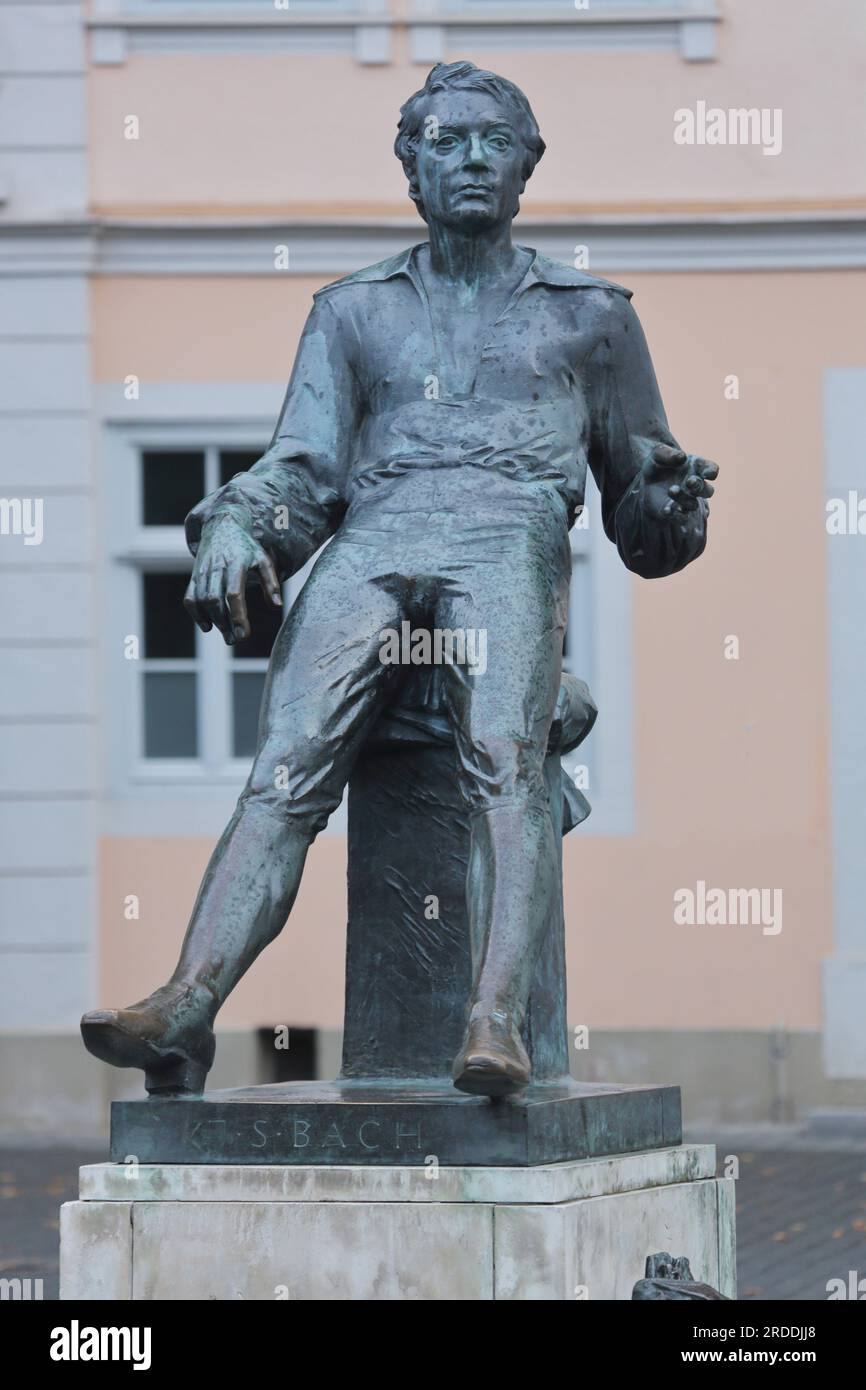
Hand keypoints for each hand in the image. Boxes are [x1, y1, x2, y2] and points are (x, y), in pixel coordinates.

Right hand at [184, 514, 281, 644]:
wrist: (221, 526)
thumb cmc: (246, 547)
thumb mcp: (263, 560)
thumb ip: (272, 583)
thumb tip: (277, 607)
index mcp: (236, 563)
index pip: (234, 593)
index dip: (237, 616)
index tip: (243, 635)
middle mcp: (216, 567)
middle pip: (215, 600)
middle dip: (223, 623)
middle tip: (234, 640)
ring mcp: (203, 572)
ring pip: (201, 600)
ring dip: (212, 621)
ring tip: (226, 636)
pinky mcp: (194, 576)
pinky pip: (189, 597)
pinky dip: (195, 614)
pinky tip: (207, 626)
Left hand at [641, 444, 718, 520]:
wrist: (645, 479)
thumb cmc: (657, 463)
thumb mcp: (658, 454)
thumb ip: (668, 453)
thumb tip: (682, 457)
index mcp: (697, 468)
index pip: (711, 470)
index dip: (712, 472)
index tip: (707, 473)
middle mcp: (695, 486)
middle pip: (708, 491)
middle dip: (700, 487)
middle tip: (689, 481)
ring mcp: (686, 500)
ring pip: (693, 505)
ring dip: (684, 499)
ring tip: (672, 490)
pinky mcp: (674, 511)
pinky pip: (680, 518)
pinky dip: (676, 515)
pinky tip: (667, 509)